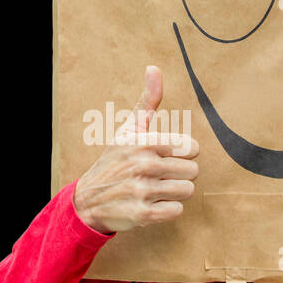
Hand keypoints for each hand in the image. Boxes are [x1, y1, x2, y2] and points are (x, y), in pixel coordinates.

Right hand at [73, 66, 199, 233]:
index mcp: (144, 141)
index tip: (164, 156)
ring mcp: (142, 190)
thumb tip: (154, 68)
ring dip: (175, 193)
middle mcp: (143, 164)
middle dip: (180, 174)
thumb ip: (148, 100)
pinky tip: (152, 204)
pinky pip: (177, 211)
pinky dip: (168, 210)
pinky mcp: (143, 215)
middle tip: (159, 175)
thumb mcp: (129, 129)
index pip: (192, 147)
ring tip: (156, 190)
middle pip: (193, 171)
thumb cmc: (116, 160)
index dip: (181, 154)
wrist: (88, 200)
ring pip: (187, 190)